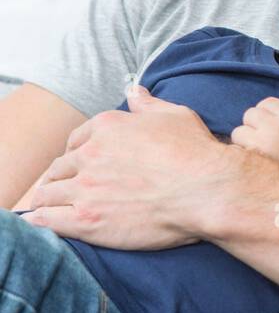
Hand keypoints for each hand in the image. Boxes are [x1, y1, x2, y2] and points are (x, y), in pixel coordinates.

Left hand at [19, 85, 227, 248]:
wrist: (206, 191)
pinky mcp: (87, 219)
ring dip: (46, 199)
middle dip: (58, 177)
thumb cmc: (195, 152)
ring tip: (44, 207)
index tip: (76, 164)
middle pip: (60, 167)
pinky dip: (41, 221)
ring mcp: (86, 188)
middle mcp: (90, 155)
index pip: (76, 141)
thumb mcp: (174, 115)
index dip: (74, 153)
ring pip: (49, 193)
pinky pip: (50, 220)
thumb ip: (147, 104)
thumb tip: (133, 90)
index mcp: (107, 128)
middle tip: (59, 188)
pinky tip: (39, 222)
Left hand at [230, 98, 278, 170]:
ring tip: (257, 154)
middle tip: (262, 140)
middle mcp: (276, 126)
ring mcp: (263, 142)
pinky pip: (235, 150)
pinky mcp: (251, 159)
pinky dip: (239, 156)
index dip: (265, 114)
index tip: (268, 126)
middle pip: (250, 114)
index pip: (267, 103)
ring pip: (238, 131)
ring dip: (243, 141)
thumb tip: (265, 110)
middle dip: (252, 126)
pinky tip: (251, 164)